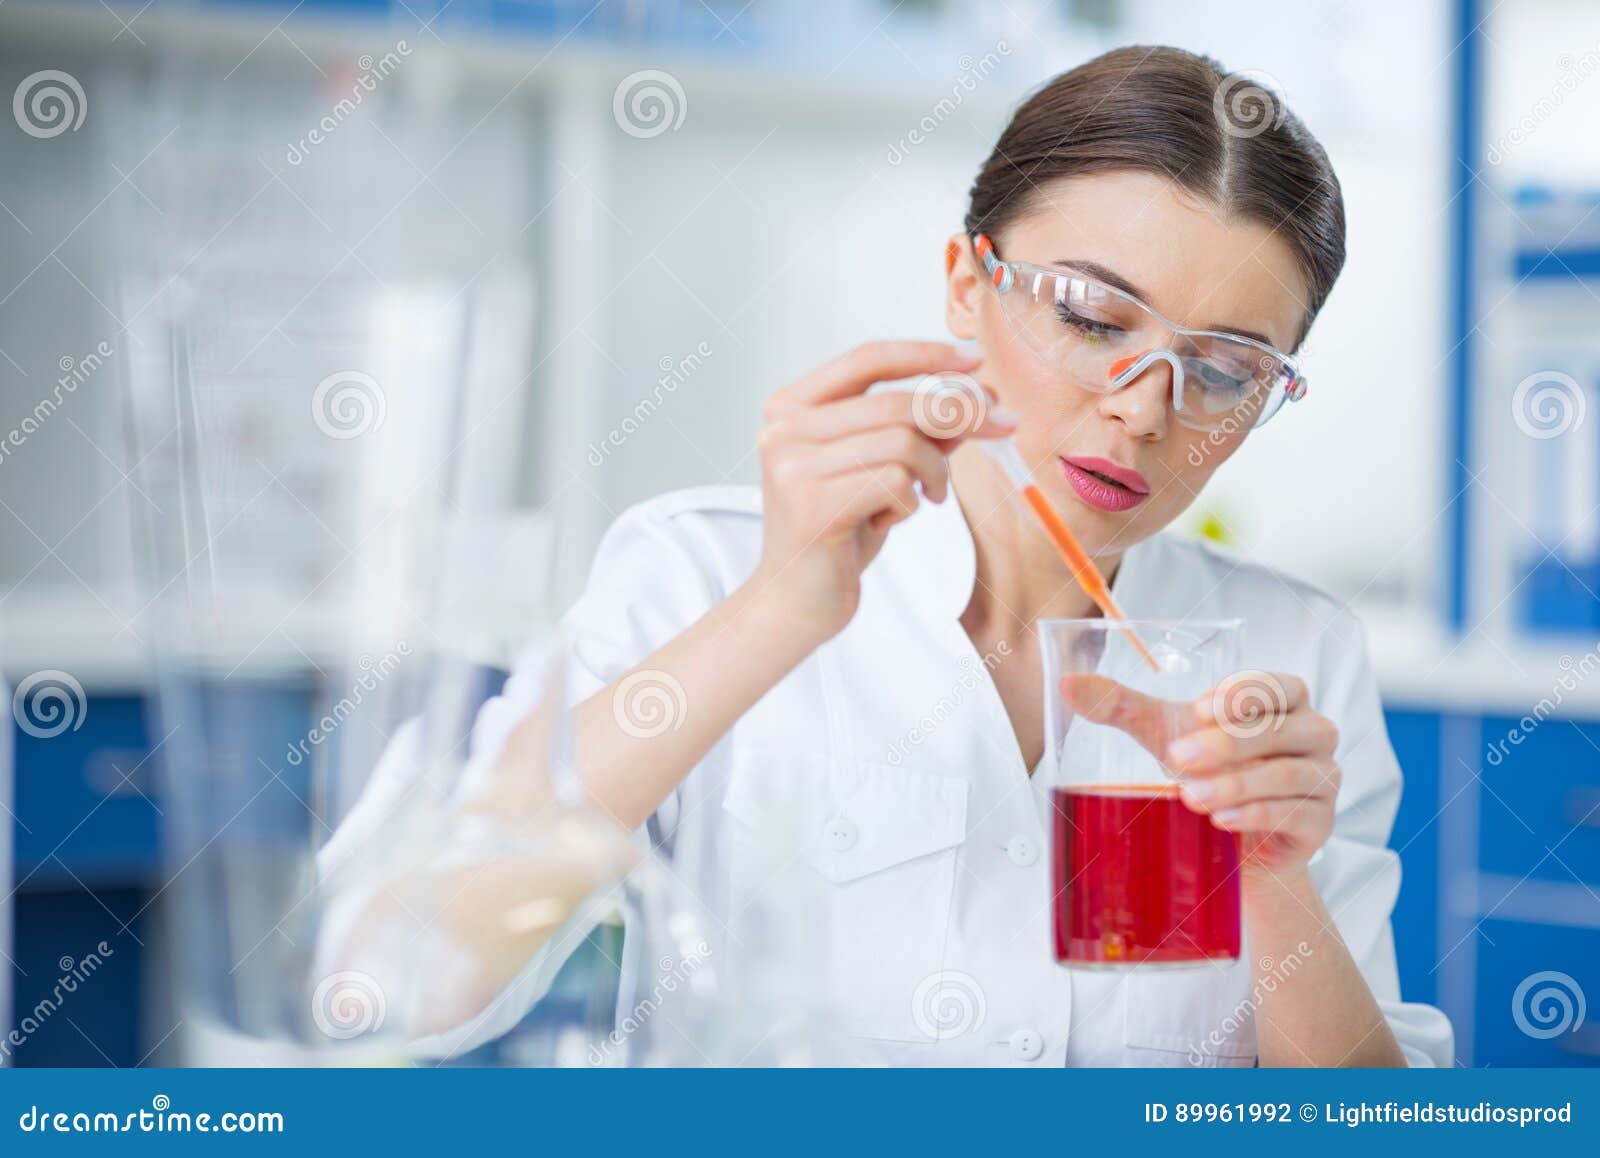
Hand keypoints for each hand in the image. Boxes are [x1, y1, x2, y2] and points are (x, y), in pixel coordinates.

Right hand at [751, 340, 1015, 639]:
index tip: (976, 362)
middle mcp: (784, 429)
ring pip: (903, 442)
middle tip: (1002, 428)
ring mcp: (794, 467)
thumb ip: (916, 429)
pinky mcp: (814, 507)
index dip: (926, 354)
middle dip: (961, 413)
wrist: (796, 599)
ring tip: (931, 495)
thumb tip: (976, 398)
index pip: (867, 359)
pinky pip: (896, 483)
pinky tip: (890, 521)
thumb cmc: (837, 531)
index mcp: (791, 406)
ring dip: (936, 470)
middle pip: (897, 402)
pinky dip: (911, 503)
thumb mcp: (879, 468)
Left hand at [1059, 671, 1339, 873]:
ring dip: (1239, 784)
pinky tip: (1222, 822)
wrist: (1228, 846)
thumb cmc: (1204, 772)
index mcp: (1284, 701)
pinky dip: (1259, 816)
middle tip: (1178, 759)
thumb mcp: (1162, 734)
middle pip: (1287, 728)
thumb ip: (1121, 706)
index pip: (1281, 684)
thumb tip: (1067, 684)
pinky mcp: (1321, 824)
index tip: (1198, 710)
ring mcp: (1323, 780)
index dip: (1245, 694)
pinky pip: (1299, 814)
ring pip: (1292, 773)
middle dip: (1231, 743)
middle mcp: (1313, 735)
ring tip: (1191, 796)